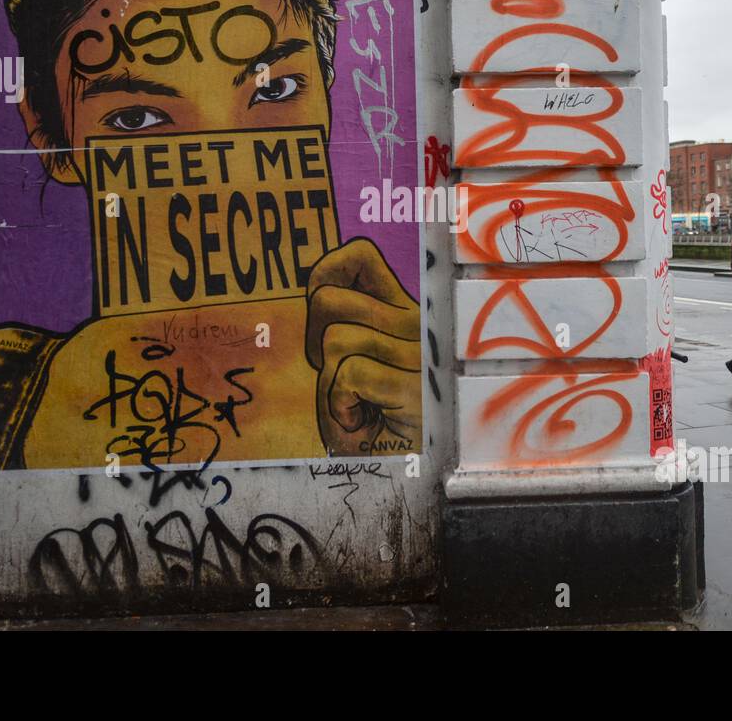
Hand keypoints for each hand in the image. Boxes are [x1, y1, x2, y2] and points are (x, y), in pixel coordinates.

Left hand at [306, 239, 420, 455]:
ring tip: (356, 404)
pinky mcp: (414, 386)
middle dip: (313, 343)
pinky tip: (364, 420)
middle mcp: (415, 324)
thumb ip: (342, 324)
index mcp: (401, 312)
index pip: (359, 255)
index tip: (320, 318)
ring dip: (330, 384)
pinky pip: (347, 375)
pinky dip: (341, 406)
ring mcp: (418, 352)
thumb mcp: (351, 363)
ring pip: (334, 340)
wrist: (402, 477)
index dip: (323, 275)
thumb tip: (319, 292)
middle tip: (337, 379)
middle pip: (328, 300)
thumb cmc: (371, 424)